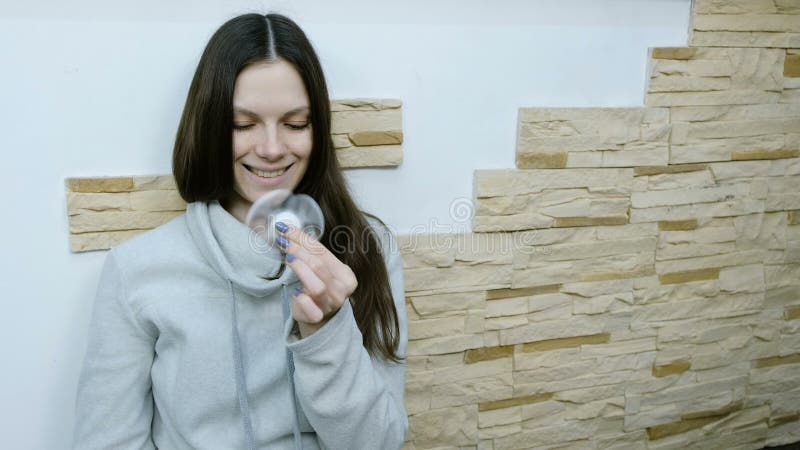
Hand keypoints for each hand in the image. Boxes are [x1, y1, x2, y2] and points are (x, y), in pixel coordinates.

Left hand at [275, 221, 357, 336]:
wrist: (321, 319)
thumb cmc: (318, 289)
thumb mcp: (319, 270)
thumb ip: (310, 253)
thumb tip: (287, 229)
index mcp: (346, 276)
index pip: (323, 252)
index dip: (303, 238)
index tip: (285, 229)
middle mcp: (342, 290)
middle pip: (319, 265)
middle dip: (298, 250)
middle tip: (282, 241)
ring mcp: (331, 305)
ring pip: (317, 286)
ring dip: (300, 269)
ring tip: (287, 259)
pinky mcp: (318, 317)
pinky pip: (310, 307)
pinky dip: (301, 299)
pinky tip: (294, 292)